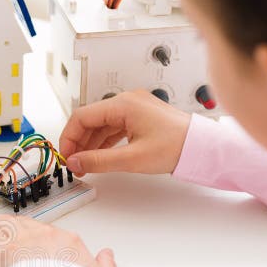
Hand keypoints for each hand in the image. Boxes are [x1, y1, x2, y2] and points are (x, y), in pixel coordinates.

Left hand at [0, 215, 117, 266]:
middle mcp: (45, 234)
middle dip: (17, 228)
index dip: (41, 239)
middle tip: (8, 231)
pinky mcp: (3, 245)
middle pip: (27, 225)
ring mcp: (23, 237)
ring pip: (6, 225)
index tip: (36, 244)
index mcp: (68, 241)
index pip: (52, 234)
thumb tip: (107, 255)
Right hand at [58, 90, 191, 175]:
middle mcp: (127, 101)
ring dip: (90, 143)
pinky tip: (99, 156)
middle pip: (90, 119)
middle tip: (74, 163)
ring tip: (85, 164)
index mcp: (123, 104)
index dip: (69, 137)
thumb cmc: (176, 146)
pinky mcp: (140, 117)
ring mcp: (134, 108)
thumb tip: (75, 162)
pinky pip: (113, 127)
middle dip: (78, 142)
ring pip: (101, 124)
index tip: (65, 156)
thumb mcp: (132, 158)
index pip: (82, 116)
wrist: (201, 148)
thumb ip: (98, 161)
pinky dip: (103, 142)